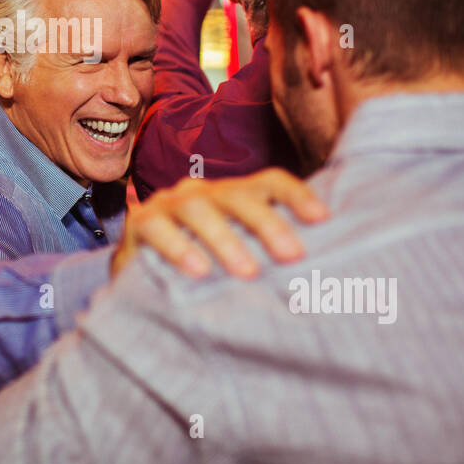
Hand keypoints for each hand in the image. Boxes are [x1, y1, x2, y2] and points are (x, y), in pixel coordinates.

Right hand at [111, 169, 328, 279]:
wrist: (140, 281)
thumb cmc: (201, 270)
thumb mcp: (237, 258)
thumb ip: (266, 255)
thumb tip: (319, 274)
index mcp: (231, 196)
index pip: (267, 182)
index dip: (296, 195)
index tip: (324, 219)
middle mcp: (202, 192)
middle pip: (236, 194)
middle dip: (267, 222)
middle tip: (293, 256)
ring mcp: (168, 204)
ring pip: (198, 208)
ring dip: (225, 239)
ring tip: (248, 273)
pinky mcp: (139, 224)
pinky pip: (157, 229)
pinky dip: (178, 247)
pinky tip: (198, 270)